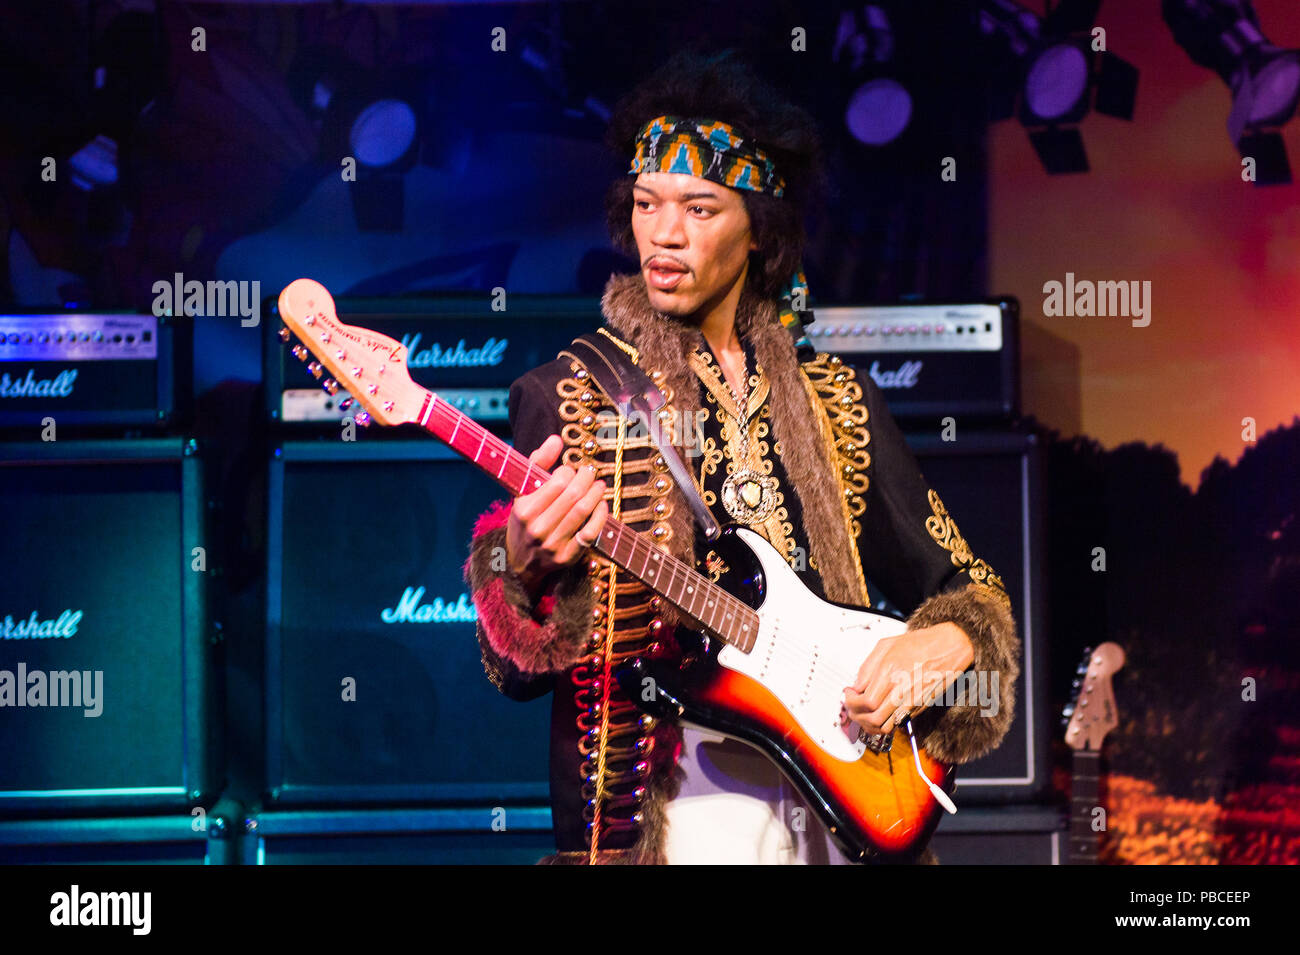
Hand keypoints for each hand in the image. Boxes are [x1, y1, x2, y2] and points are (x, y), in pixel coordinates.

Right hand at [506, 434, 607, 595]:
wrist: (520, 562)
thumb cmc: (524, 520)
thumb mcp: (522, 491)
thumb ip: (538, 463)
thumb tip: (556, 439)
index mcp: (523, 510)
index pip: (557, 482)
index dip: (569, 472)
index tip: (570, 471)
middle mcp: (537, 528)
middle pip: (573, 495)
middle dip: (586, 478)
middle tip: (589, 472)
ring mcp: (552, 545)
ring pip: (583, 511)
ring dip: (596, 493)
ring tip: (598, 484)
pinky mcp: (567, 557)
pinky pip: (591, 532)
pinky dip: (600, 515)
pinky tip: (601, 504)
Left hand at [842, 623, 974, 735]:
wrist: (949, 647)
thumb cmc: (920, 643)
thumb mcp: (886, 645)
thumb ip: (867, 666)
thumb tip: (856, 684)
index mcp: (889, 671)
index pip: (865, 701)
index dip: (851, 703)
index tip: (848, 696)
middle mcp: (901, 688)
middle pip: (873, 717)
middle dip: (857, 716)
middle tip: (853, 709)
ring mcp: (912, 700)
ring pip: (886, 726)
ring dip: (870, 725)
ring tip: (864, 715)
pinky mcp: (921, 706)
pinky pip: (899, 723)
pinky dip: (886, 723)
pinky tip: (881, 713)